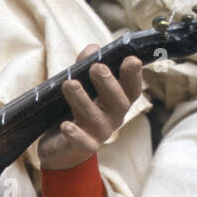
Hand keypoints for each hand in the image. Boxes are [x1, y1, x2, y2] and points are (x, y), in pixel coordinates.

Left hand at [38, 47, 142, 169]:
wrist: (62, 148)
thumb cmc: (75, 110)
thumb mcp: (82, 86)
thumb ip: (85, 66)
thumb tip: (93, 49)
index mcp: (117, 100)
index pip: (132, 88)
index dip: (134, 75)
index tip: (131, 59)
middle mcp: (114, 117)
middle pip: (118, 102)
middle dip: (108, 83)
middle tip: (96, 67)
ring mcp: (100, 133)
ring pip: (95, 117)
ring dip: (83, 100)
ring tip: (70, 84)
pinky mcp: (84, 147)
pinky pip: (82, 141)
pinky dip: (75, 133)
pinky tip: (66, 126)